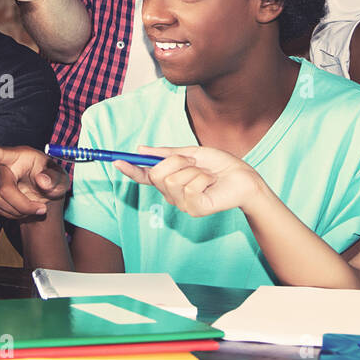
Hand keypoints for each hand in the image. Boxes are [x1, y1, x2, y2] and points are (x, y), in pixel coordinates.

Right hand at [0, 146, 70, 219]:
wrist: (44, 192)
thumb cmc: (52, 181)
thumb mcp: (61, 180)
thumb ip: (55, 179)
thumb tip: (41, 180)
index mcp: (20, 155)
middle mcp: (2, 165)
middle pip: (4, 190)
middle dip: (24, 205)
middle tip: (42, 210)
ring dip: (18, 211)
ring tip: (34, 208)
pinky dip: (10, 213)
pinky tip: (22, 209)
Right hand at [115, 145, 265, 217]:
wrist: (243, 177)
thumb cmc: (219, 166)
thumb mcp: (191, 153)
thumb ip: (166, 153)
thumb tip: (141, 149)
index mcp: (170, 181)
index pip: (144, 176)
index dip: (130, 169)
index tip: (117, 160)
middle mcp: (172, 195)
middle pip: (157, 173)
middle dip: (176, 160)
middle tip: (194, 162)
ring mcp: (183, 204)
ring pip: (173, 178)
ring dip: (193, 169)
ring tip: (206, 175)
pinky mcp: (195, 209)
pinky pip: (189, 186)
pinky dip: (202, 177)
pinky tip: (210, 183)